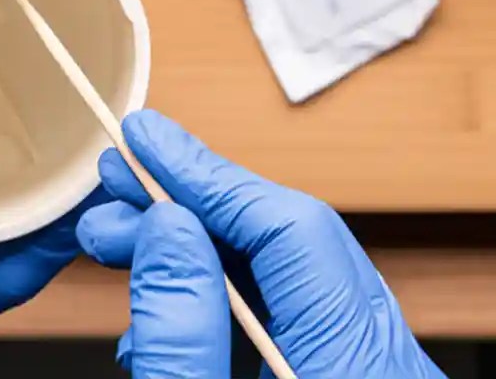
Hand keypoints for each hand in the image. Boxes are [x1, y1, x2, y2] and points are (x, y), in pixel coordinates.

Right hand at [77, 110, 446, 377]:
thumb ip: (181, 334)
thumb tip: (167, 227)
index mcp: (357, 368)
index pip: (294, 229)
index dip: (211, 173)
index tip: (146, 140)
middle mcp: (381, 363)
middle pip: (289, 242)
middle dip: (189, 208)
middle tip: (115, 191)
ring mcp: (369, 368)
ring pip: (283, 274)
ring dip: (194, 248)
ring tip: (118, 243)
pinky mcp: (347, 375)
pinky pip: (286, 313)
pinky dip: (218, 293)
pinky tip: (160, 299)